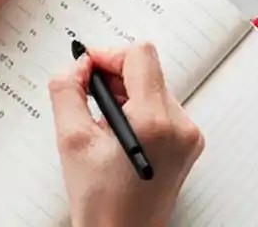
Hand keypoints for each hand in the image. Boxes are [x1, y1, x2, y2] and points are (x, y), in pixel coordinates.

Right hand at [49, 43, 204, 226]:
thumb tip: (76, 66)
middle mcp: (180, 125)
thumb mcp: (71, 141)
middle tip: (90, 101)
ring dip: (126, 97)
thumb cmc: (100, 203)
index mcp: (155, 121)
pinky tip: (121, 137)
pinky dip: (139, 113)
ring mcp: (189, 135)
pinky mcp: (188, 144)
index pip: (140, 56)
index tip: (88, 67)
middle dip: (115, 79)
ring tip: (104, 128)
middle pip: (148, 71)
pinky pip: (163, 110)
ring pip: (154, 89)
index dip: (109, 55)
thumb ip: (68, 92)